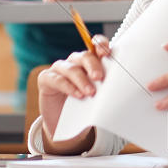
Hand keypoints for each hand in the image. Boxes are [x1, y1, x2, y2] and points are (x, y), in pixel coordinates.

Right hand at [36, 35, 110, 151]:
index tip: (107, 53)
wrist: (67, 123)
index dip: (101, 45)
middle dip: (93, 66)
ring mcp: (59, 69)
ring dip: (82, 80)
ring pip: (71, 68)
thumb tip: (121, 86)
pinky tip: (78, 95)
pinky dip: (68, 87)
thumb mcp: (98, 96)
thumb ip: (106, 86)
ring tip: (91, 93)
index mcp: (90, 62)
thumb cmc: (85, 106)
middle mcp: (75, 62)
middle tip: (100, 77)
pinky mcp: (46, 79)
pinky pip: (57, 80)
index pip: (95, 46)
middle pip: (84, 57)